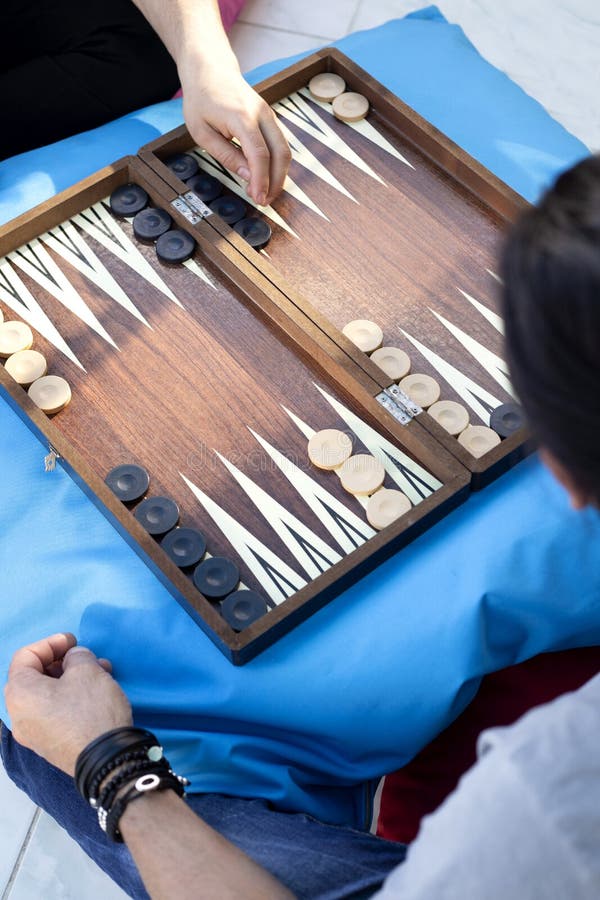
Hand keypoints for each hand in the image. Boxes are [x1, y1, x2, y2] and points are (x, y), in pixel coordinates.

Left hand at [4, 633, 131, 775]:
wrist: (107, 760)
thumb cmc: (91, 709)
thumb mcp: (86, 669)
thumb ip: (76, 656)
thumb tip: (73, 660)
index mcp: (20, 693)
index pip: (25, 656)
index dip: (50, 643)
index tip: (74, 641)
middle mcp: (18, 715)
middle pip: (34, 676)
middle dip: (62, 661)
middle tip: (86, 656)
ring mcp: (33, 734)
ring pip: (48, 695)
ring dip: (71, 678)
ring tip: (100, 672)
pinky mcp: (49, 745)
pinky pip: (54, 712)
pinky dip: (71, 697)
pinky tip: (96, 692)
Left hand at [180, 55, 290, 206]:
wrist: (210, 69)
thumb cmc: (202, 99)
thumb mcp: (201, 132)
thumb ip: (225, 154)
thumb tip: (247, 176)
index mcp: (242, 117)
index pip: (259, 155)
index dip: (261, 180)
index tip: (258, 198)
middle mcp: (261, 114)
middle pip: (280, 154)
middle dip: (275, 182)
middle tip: (264, 201)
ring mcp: (269, 114)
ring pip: (285, 150)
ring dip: (278, 175)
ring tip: (265, 193)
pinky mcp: (270, 118)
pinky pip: (280, 144)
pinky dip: (276, 164)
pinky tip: (265, 177)